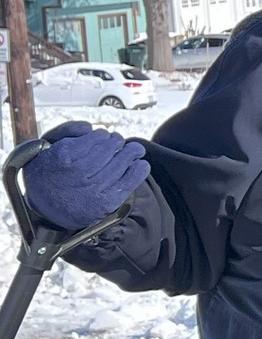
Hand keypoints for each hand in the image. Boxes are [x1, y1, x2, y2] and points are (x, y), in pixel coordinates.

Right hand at [21, 122, 149, 231]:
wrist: (44, 210)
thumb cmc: (47, 174)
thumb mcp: (46, 147)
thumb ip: (67, 130)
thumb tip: (91, 128)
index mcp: (65, 155)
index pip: (96, 138)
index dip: (103, 135)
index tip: (104, 136)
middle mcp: (80, 171)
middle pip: (110, 149)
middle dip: (117, 142)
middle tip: (119, 141)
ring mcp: (93, 188)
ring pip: (121, 163)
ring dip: (131, 153)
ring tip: (135, 150)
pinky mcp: (105, 202)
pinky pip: (128, 183)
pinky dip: (138, 171)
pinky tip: (141, 164)